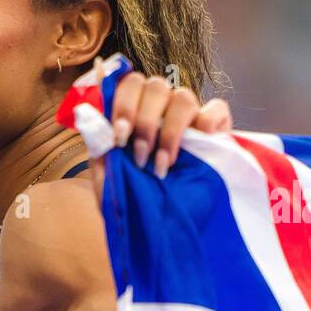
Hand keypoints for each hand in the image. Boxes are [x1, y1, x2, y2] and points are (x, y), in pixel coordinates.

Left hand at [87, 72, 231, 201]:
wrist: (166, 226)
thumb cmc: (136, 198)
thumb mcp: (109, 178)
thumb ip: (100, 148)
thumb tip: (93, 120)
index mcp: (136, 110)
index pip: (128, 84)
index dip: (123, 104)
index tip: (119, 137)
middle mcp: (162, 107)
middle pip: (155, 86)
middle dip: (144, 122)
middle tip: (139, 156)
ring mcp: (191, 114)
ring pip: (182, 96)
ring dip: (170, 130)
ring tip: (163, 163)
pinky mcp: (218, 126)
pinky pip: (216, 108)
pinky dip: (207, 122)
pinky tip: (199, 143)